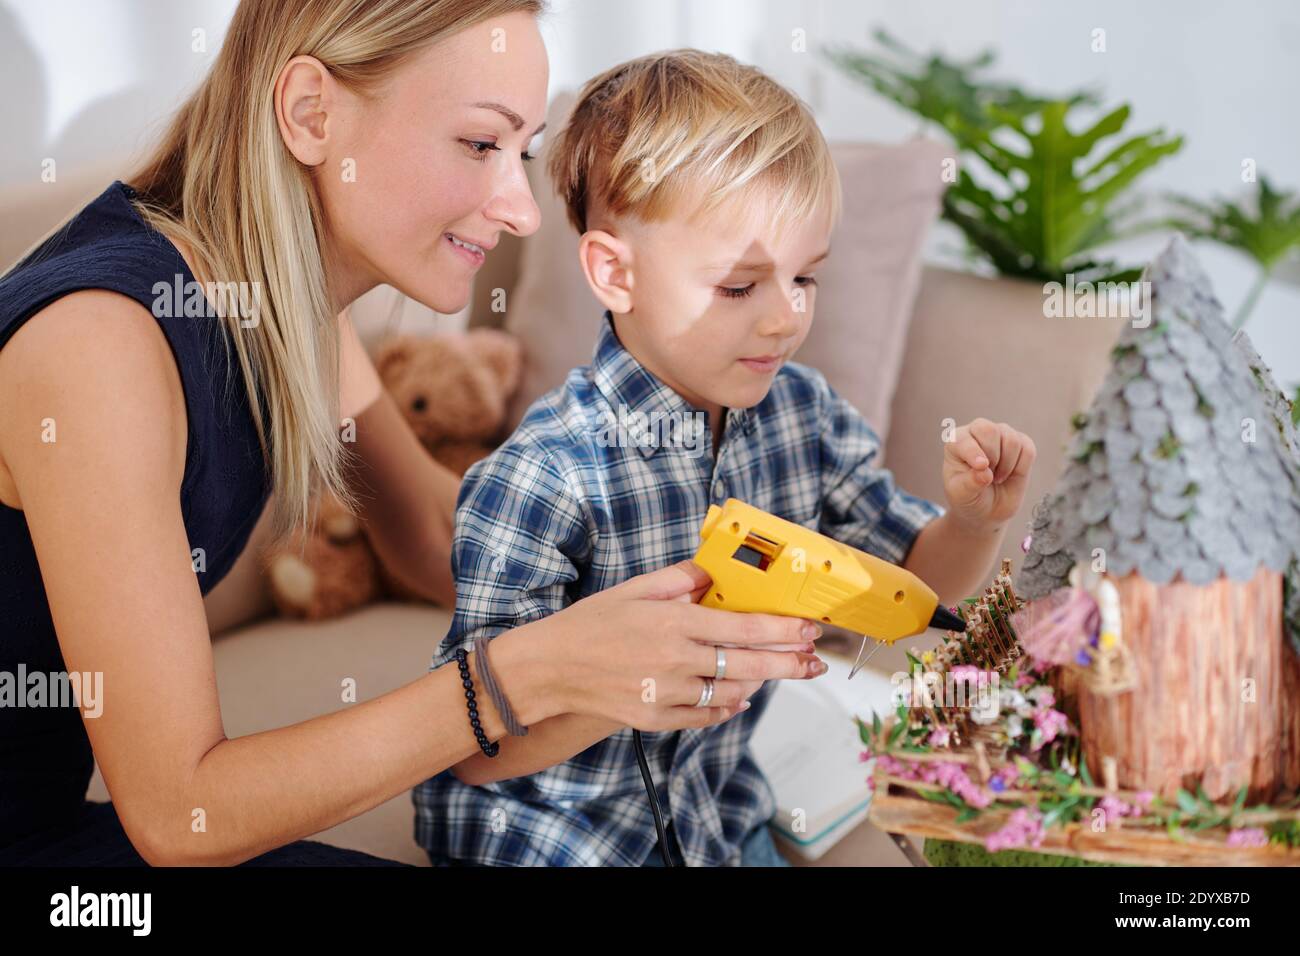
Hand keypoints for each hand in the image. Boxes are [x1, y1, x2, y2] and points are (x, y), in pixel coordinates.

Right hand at [546, 560, 825, 731]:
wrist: (550, 668)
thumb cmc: (591, 623)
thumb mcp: (635, 589)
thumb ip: (679, 580)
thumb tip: (714, 574)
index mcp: (674, 622)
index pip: (744, 627)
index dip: (783, 630)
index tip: (809, 628)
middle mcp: (675, 659)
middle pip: (748, 664)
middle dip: (789, 663)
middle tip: (815, 662)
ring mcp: (666, 693)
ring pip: (730, 691)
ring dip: (758, 682)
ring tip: (777, 672)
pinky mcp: (655, 719)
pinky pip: (704, 715)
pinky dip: (726, 707)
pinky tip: (739, 697)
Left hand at [943, 418, 1036, 532]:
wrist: (987, 509)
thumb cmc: (968, 497)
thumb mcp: (962, 495)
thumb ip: (969, 483)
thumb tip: (984, 472)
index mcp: (956, 442)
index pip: (965, 438)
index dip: (974, 452)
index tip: (981, 467)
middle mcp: (978, 433)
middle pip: (990, 430)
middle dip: (993, 457)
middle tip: (988, 476)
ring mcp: (1001, 435)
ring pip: (1012, 440)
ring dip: (1006, 465)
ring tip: (996, 478)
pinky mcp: (1021, 444)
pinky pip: (1028, 450)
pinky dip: (1021, 466)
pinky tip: (1009, 474)